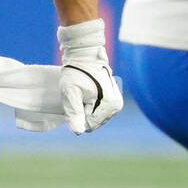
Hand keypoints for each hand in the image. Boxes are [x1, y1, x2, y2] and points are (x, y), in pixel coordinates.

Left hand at [58, 19, 122, 134]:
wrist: (85, 55)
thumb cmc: (76, 72)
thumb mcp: (70, 91)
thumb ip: (74, 112)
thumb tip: (78, 132)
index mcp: (110, 106)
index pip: (89, 125)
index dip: (77, 115)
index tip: (75, 98)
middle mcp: (117, 107)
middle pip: (93, 123)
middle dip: (82, 112)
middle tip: (78, 94)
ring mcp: (116, 104)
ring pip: (95, 118)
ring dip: (85, 109)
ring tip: (82, 93)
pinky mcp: (114, 101)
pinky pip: (98, 112)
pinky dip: (90, 106)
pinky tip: (87, 94)